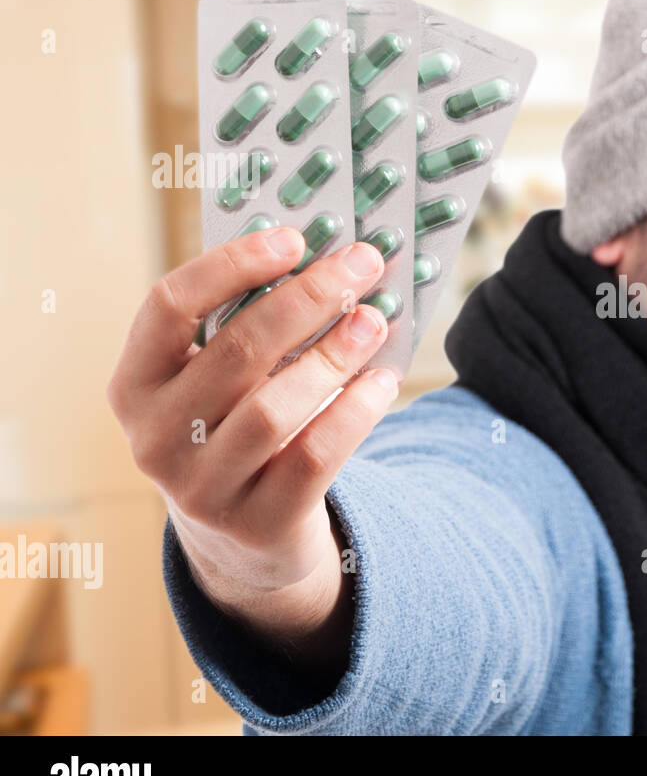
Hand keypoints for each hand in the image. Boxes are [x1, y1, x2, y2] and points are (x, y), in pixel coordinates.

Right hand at [107, 227, 397, 669]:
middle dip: (308, 298)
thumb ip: (251, 327)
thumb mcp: (220, 383)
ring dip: (334, 355)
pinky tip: (383, 380)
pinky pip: (314, 455)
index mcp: (135, 385)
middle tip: (361, 263)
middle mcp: (155, 438)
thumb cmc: (237, 428)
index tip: (293, 238)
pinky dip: (355, 411)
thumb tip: (326, 259)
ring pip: (275, 407)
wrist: (244, 538)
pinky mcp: (257, 523)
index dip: (232, 264)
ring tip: (375, 321)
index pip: (169, 306)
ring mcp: (201, 488)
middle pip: (237, 350)